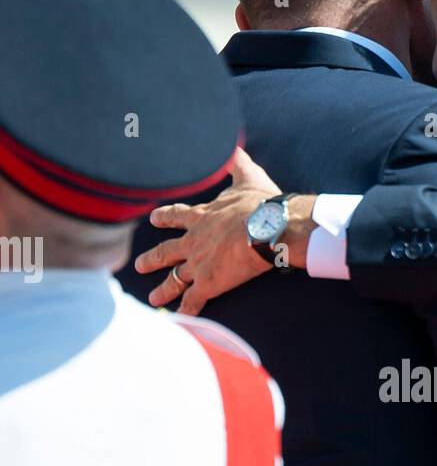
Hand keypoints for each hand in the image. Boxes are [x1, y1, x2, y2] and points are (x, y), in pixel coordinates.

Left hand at [133, 148, 314, 314]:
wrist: (267, 228)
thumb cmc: (259, 203)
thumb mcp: (247, 176)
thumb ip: (237, 162)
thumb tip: (233, 145)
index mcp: (201, 218)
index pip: (177, 217)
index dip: (165, 218)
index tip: (153, 219)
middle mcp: (194, 242)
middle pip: (167, 252)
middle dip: (152, 259)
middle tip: (139, 265)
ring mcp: (199, 264)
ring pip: (175, 279)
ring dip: (163, 289)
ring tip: (153, 299)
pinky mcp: (210, 283)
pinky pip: (195, 301)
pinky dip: (187, 311)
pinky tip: (179, 319)